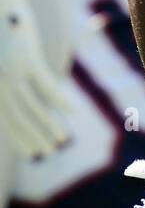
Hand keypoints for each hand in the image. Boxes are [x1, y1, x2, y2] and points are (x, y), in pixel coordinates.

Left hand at [0, 0, 69, 157]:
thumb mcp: (0, 56)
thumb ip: (6, 77)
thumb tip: (16, 93)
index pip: (4, 117)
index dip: (19, 136)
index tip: (32, 152)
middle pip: (16, 116)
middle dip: (32, 136)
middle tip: (48, 151)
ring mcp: (11, 70)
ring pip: (31, 106)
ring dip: (48, 125)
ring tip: (61, 140)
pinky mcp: (27, 58)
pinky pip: (46, 85)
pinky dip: (60, 100)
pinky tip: (74, 111)